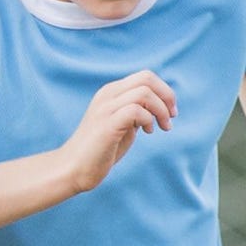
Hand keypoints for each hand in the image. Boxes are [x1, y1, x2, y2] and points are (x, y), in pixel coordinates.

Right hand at [60, 71, 174, 195]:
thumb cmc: (102, 149)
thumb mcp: (124, 124)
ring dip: (161, 110)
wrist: (74, 168)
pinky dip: (148, 120)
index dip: (165, 92)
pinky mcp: (106, 124)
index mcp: (112, 93)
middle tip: (171, 117)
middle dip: (167, 97)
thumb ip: (138, 112)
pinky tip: (147, 132)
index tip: (171, 112)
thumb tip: (160, 106)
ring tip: (162, 128)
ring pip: (144, 93)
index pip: (145, 76)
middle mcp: (107, 95)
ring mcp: (105, 108)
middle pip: (147, 78)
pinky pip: (135, 110)